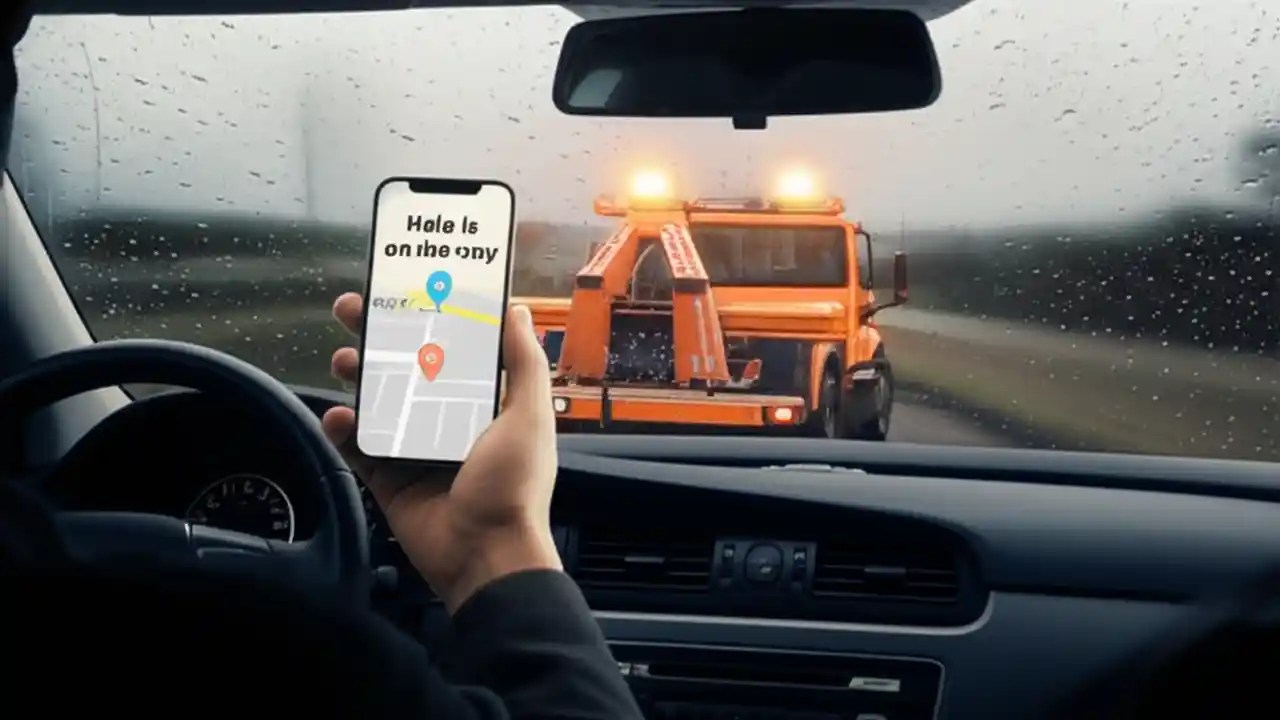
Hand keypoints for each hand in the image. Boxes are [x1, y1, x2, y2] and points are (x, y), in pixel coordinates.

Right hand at [321, 292, 561, 612]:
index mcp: (484, 402)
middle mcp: (448, 419)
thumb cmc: (514, 485)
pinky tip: (339, 415)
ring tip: (343, 360)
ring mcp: (415, 448)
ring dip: (357, 375)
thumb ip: (523, 362)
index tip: (404, 291)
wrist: (485, 554)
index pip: (451, 349)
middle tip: (350, 310)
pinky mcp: (389, 478)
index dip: (427, 319)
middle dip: (377, 336)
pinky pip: (359, 446)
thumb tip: (518, 309)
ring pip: (377, 401)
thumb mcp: (528, 415)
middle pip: (406, 367)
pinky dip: (344, 428)